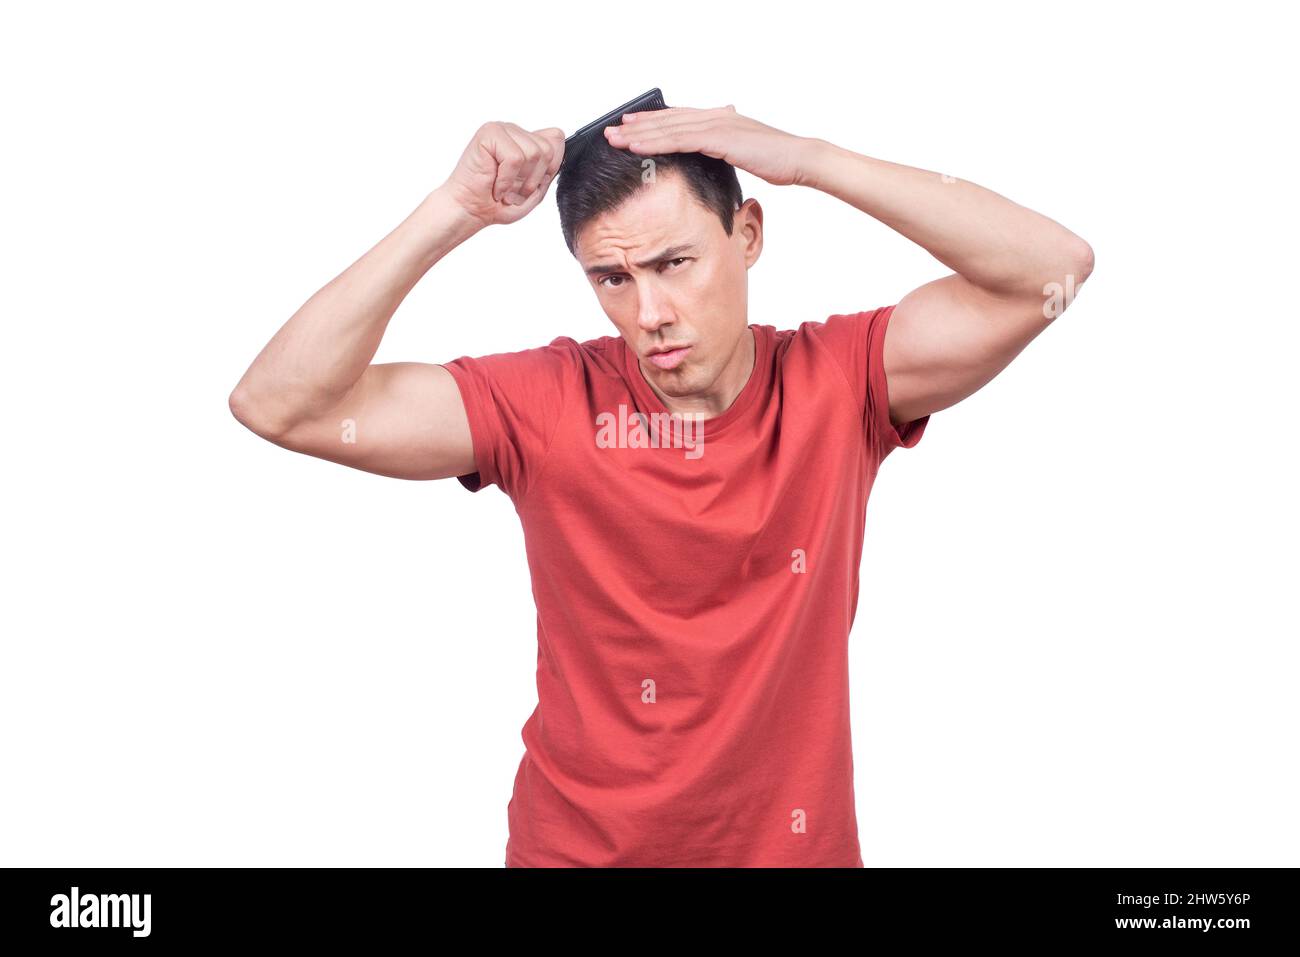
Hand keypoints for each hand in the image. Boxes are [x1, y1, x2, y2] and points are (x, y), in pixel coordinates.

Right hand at [440, 122, 564, 227]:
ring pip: (533, 153)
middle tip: (516, 191)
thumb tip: (559, 140)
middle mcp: (515, 132)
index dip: (552, 165)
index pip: (556, 138)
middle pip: (548, 149)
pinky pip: (514, 158)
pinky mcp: (489, 134)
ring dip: (520, 181)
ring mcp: (502, 130)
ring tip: (505, 189)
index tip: (533, 183)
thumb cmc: (497, 203)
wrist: (470, 211)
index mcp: (526, 141)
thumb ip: (549, 167)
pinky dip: (506, 180)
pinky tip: (495, 185)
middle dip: (534, 178)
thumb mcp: (535, 189)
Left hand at [603, 105, 814, 186]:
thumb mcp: (745, 153)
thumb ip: (726, 150)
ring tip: (615, 140)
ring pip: (668, 129)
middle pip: (668, 120)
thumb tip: (715, 154)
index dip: (651, 121)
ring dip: (638, 134)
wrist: (798, 159)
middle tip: (611, 131)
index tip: (629, 125)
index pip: (678, 118)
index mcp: (720, 119)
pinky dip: (655, 142)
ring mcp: (716, 125)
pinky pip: (679, 140)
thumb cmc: (777, 160)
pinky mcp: (719, 138)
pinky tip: (637, 146)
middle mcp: (714, 117)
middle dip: (637, 126)